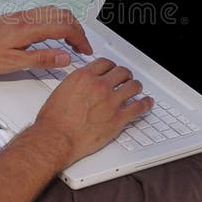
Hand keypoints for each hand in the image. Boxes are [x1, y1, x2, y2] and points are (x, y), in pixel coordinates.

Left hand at [0, 6, 92, 74]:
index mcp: (30, 28)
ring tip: (72, 40)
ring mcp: (23, 16)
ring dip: (69, 23)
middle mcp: (28, 18)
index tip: (85, 50)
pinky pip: (45, 13)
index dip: (80, 38)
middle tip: (83, 46)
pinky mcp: (17, 18)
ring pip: (55, 12)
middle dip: (78, 29)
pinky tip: (54, 32)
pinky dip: (58, 21)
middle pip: (64, 16)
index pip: (65, 28)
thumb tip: (65, 57)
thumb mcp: (14, 63)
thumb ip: (42, 59)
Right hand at [35, 57, 152, 166]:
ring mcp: (111, 102)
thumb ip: (75, 85)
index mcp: (84, 77)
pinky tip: (147, 102)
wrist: (57, 138)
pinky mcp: (118, 119)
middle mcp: (99, 86)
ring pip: (133, 86)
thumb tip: (81, 86)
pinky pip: (138, 107)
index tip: (112, 69)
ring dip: (136, 86)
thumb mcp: (61, 91)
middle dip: (124, 74)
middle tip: (125, 77)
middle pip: (121, 72)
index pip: (104, 63)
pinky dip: (145, 104)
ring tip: (136, 87)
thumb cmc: (54, 120)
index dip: (110, 66)